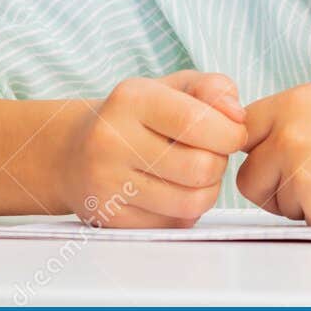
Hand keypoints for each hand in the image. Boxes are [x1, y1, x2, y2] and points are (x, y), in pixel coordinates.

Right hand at [58, 70, 247, 227]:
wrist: (73, 152)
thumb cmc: (136, 116)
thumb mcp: (172, 87)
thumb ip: (214, 89)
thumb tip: (238, 115)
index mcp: (131, 99)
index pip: (197, 122)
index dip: (230, 133)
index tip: (232, 133)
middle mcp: (111, 140)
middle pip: (200, 168)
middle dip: (218, 163)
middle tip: (209, 153)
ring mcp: (107, 184)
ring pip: (191, 203)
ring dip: (207, 190)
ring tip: (195, 174)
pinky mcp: (109, 219)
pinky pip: (174, 224)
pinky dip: (185, 210)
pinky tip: (172, 191)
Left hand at [237, 83, 310, 225]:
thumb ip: (294, 122)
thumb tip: (258, 144)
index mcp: (295, 103)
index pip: (243, 131)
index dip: (258, 149)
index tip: (273, 157)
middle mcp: (291, 136)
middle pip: (249, 177)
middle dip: (274, 185)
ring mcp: (302, 176)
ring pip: (276, 205)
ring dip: (301, 204)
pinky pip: (303, 225)